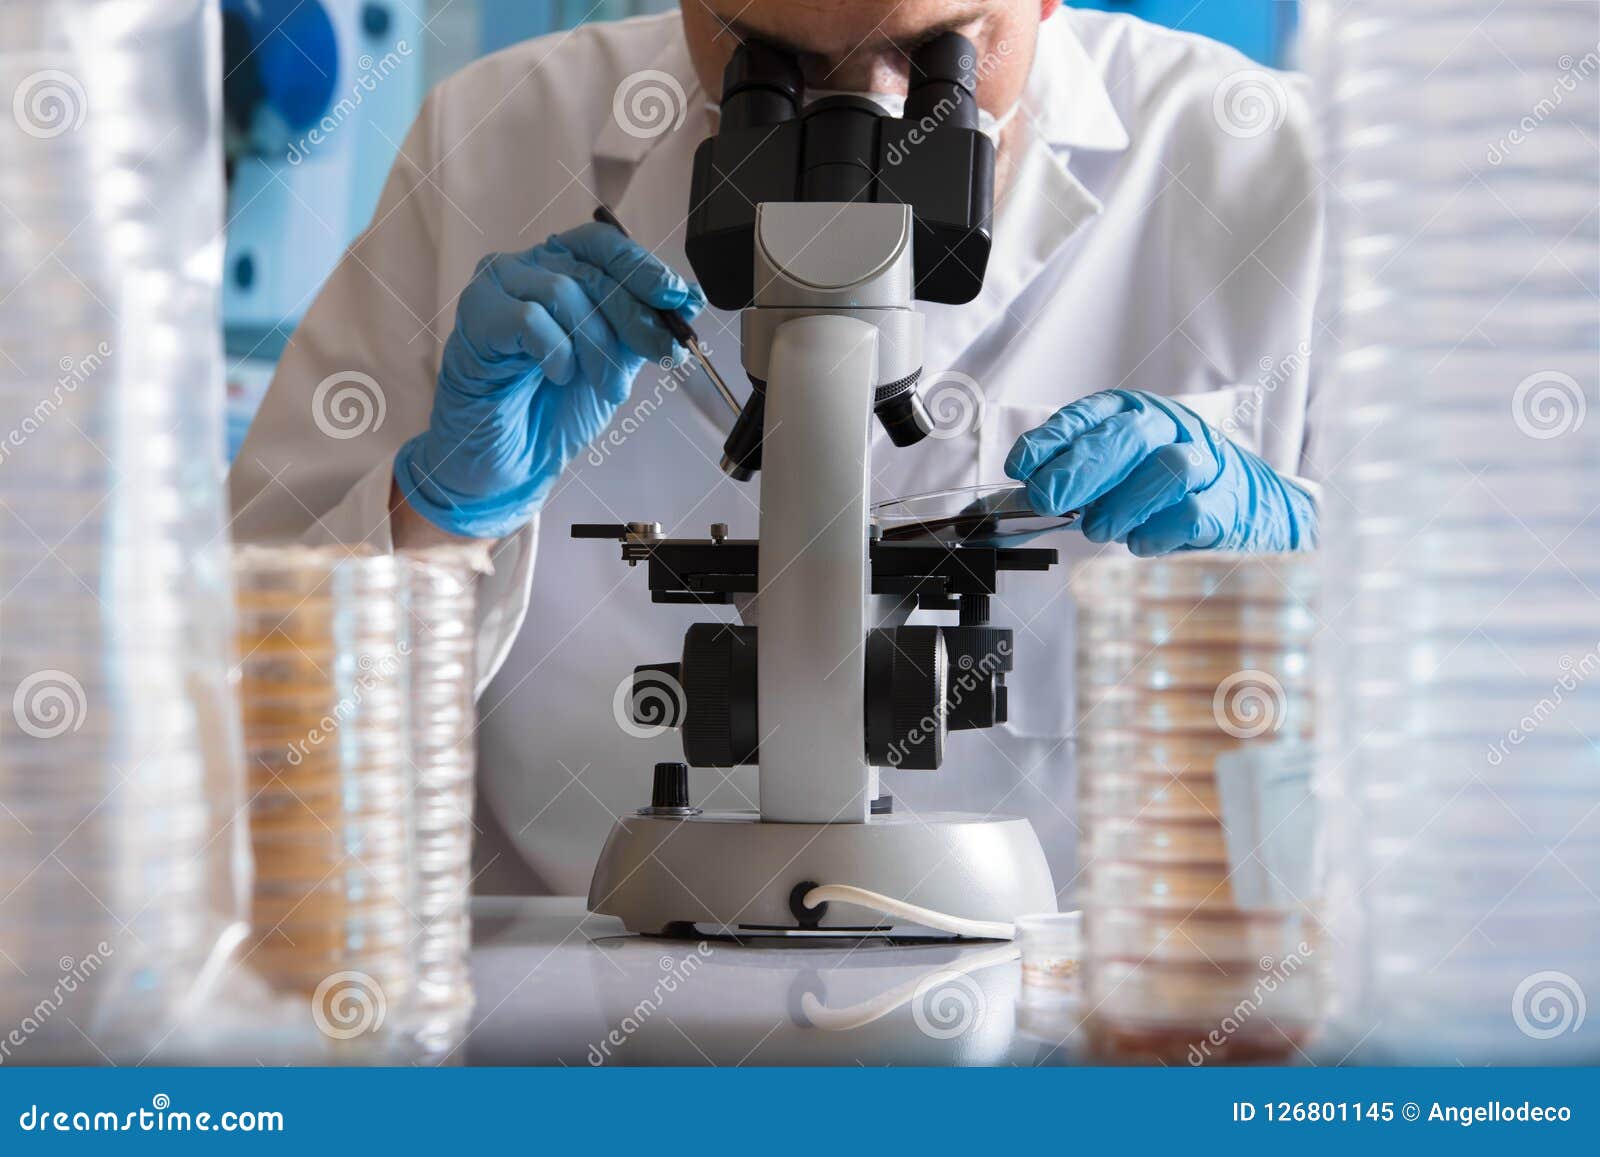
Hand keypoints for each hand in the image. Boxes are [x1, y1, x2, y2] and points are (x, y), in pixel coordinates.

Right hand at [394, 223, 704, 538]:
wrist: (514, 458)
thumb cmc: (555, 406)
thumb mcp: (615, 361)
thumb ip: (644, 327)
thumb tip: (690, 298)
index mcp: (559, 268)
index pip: (605, 246)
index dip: (645, 269)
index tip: (679, 299)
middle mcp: (526, 268)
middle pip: (590, 269)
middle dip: (635, 316)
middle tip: (662, 353)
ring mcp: (496, 288)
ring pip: (562, 292)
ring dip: (598, 345)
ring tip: (609, 387)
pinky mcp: (476, 318)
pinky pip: (528, 319)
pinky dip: (556, 352)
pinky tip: (559, 376)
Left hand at [1003, 389, 1316, 555]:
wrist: (1247, 500)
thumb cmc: (1166, 485)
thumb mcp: (1118, 472)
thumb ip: (1075, 480)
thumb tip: (1023, 497)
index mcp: (1137, 414)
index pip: (1090, 416)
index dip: (1052, 440)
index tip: (1021, 466)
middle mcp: (1172, 429)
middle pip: (1129, 436)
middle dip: (1081, 469)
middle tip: (1047, 499)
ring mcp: (1205, 463)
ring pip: (1168, 468)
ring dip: (1124, 503)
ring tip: (1097, 530)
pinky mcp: (1226, 504)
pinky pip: (1193, 513)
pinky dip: (1159, 531)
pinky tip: (1139, 543)